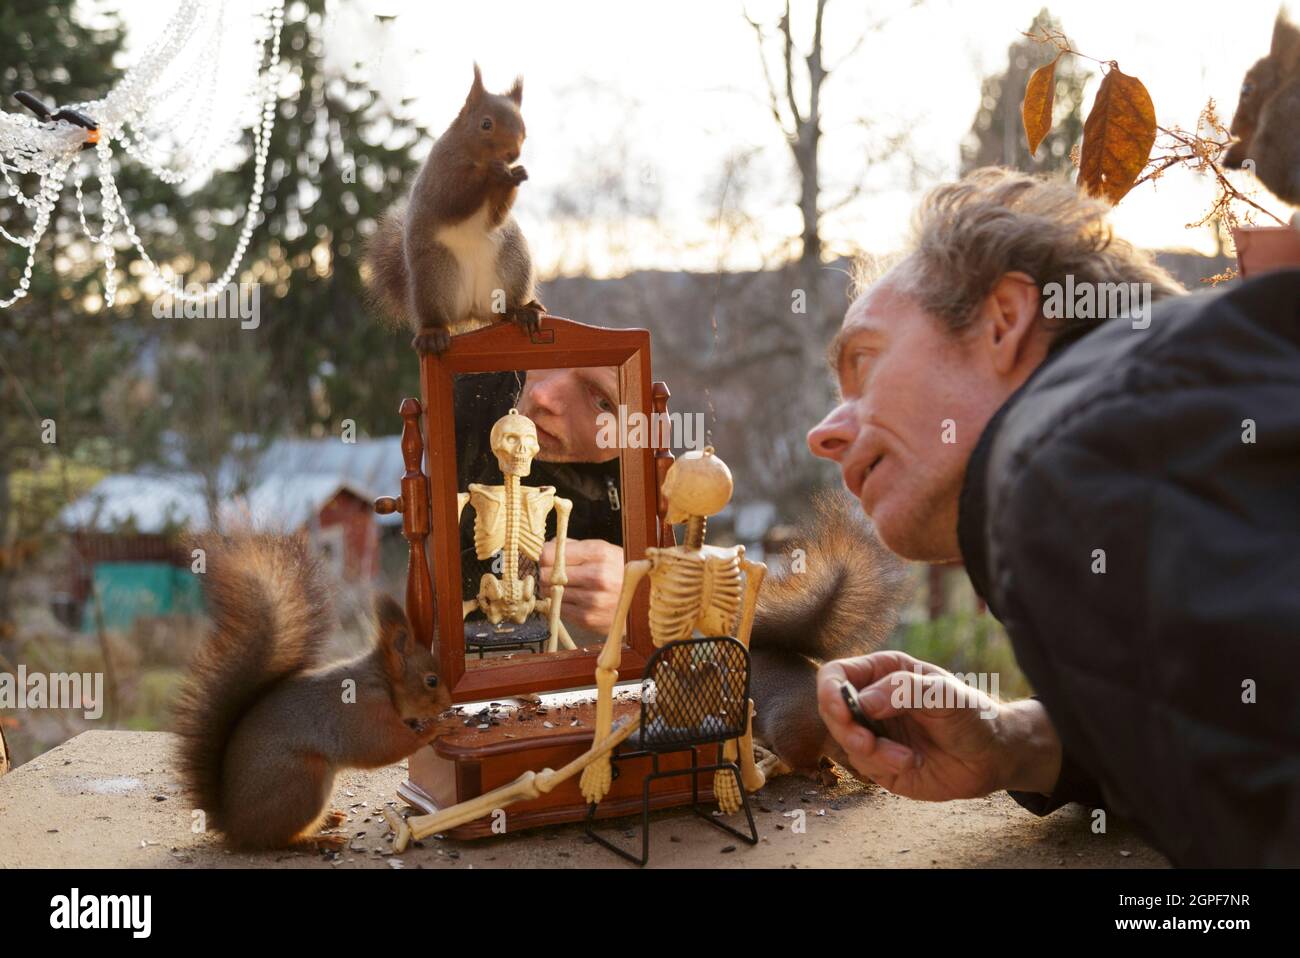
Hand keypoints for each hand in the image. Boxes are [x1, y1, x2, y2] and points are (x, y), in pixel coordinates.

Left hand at [540, 538, 623, 633]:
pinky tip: (572, 599)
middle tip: (551, 574)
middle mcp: (596, 576)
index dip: (544, 557)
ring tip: (564, 587)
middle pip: (546, 575)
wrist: (641, 601)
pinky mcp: (588, 618)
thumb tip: (546, 548)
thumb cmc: (619, 572)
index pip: (551, 554)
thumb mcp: (603, 550)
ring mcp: (592, 599)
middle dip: (545, 574)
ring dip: (552, 590)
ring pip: (550, 593)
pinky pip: (560, 609)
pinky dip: (561, 604)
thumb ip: (573, 546)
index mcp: (598, 553)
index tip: (546, 559)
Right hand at [816, 651, 1061, 801]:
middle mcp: (872, 700)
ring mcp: (874, 731)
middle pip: (831, 710)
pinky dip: (884, 767)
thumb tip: (862, 702)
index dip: (830, 692)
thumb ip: (903, 690)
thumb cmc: (971, 713)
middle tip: (867, 743)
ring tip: (907, 758)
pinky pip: (863, 765)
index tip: (842, 712)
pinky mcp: (879, 762)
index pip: (836, 674)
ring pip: (845, 741)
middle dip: (846, 730)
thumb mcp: (943, 693)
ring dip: (871, 753)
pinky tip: (911, 763)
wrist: (991, 755)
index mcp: (882, 672)